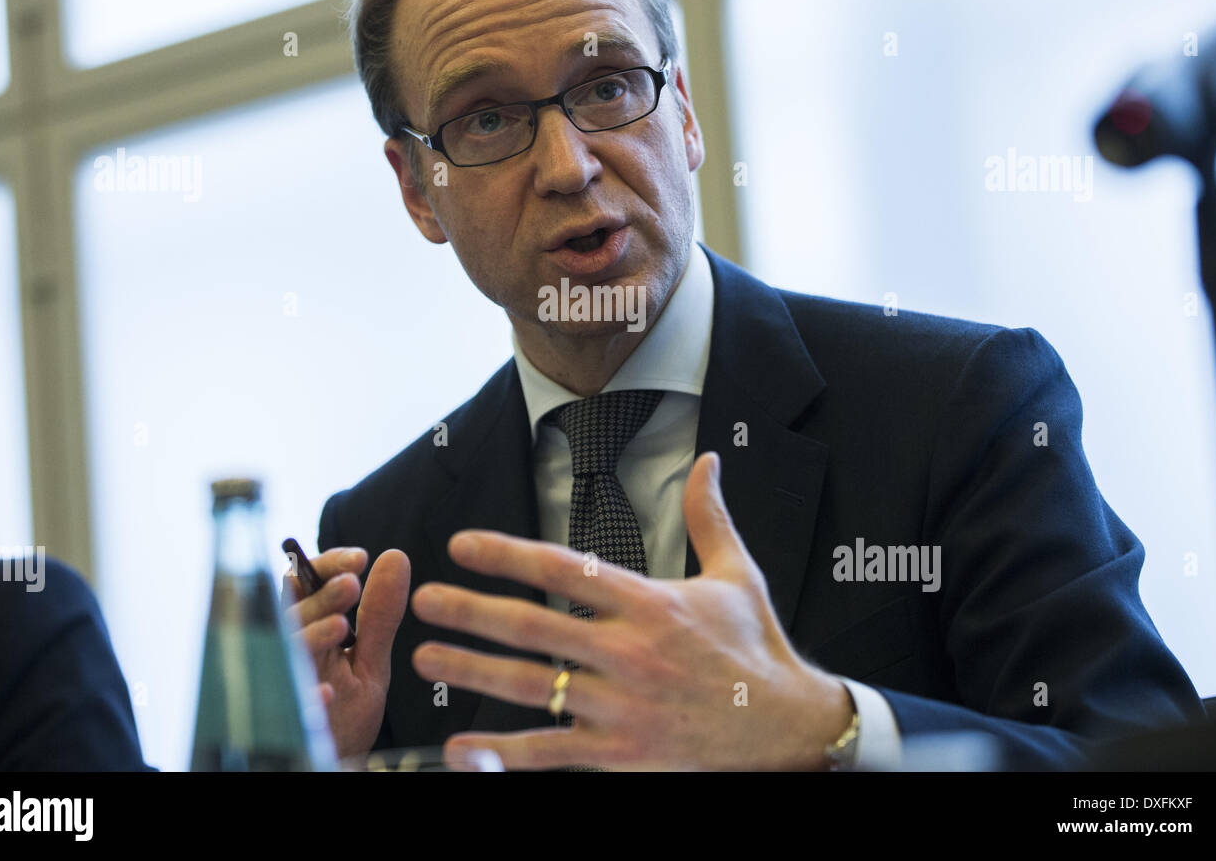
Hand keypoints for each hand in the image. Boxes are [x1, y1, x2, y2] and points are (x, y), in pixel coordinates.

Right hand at [281, 546, 409, 759]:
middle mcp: (292, 654)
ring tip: (338, 626)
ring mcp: (286, 688)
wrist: (337, 764)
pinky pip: (291, 711)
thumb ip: (379, 614)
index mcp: (311, 633)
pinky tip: (325, 693)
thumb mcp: (369, 662)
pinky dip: (308, 700)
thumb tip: (395, 557)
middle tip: (350, 583)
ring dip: (311, 637)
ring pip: (287, 654)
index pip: (308, 584)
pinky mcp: (289, 724)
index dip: (329, 565)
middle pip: (294, 613)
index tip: (360, 558)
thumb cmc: (346, 715)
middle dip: (322, 597)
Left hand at [409, 452, 852, 769]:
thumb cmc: (759, 651)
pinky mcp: (623, 753)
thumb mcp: (738, 576)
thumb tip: (709, 461)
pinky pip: (551, 753)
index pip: (564, 568)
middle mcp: (630, 653)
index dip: (506, 554)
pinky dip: (502, 753)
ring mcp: (622, 706)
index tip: (461, 546)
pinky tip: (463, 747)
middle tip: (424, 601)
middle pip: (532, 625)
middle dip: (469, 611)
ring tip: (426, 658)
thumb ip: (709, 518)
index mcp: (651, 604)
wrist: (790, 730)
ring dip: (471, 671)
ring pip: (531, 686)